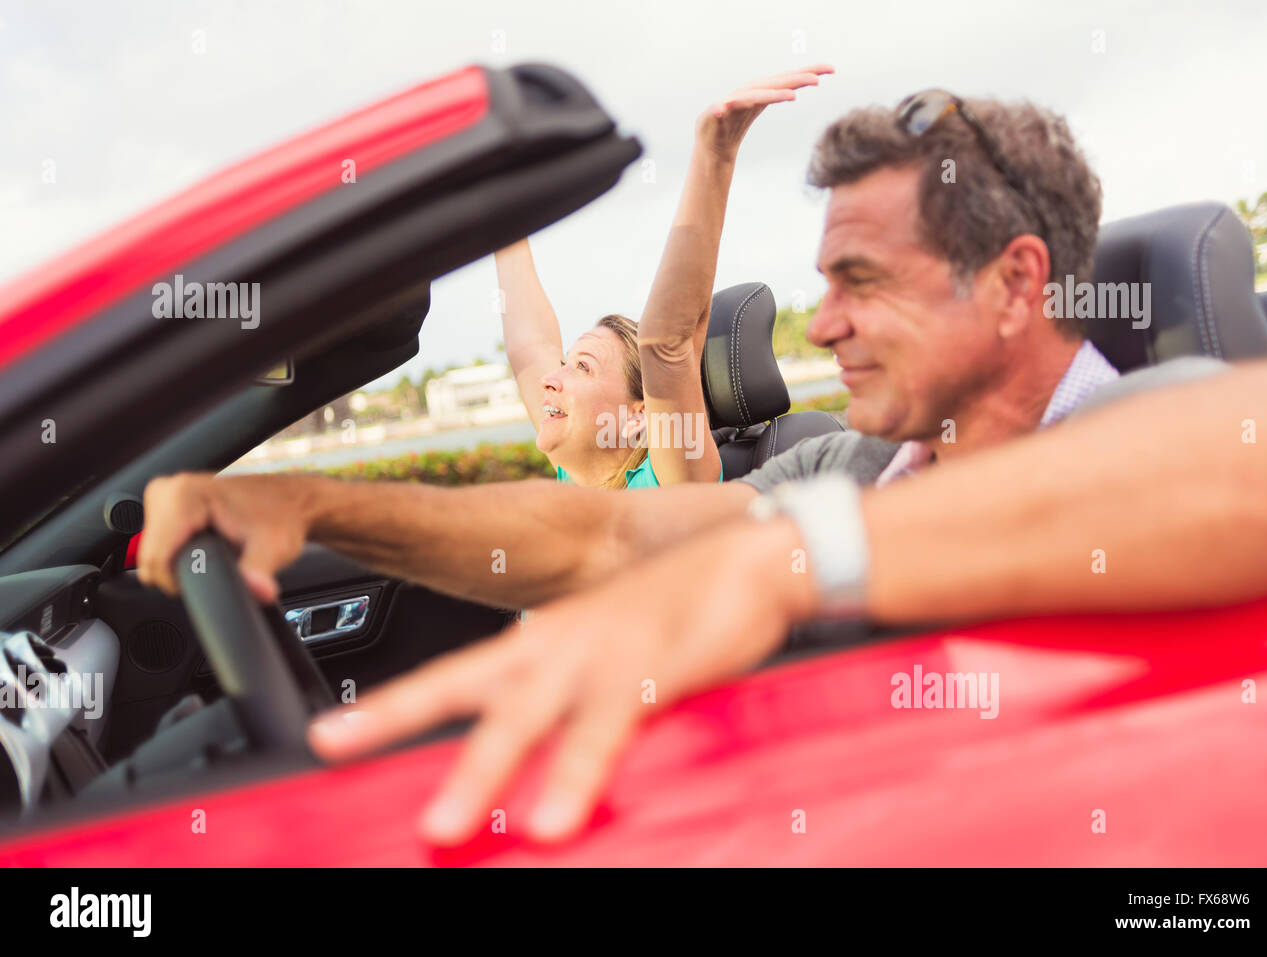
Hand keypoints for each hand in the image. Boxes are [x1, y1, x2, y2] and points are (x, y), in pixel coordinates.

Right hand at [138, 473, 318, 602]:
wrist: (291, 500)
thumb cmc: (282, 517)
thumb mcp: (274, 548)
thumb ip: (259, 573)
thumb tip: (258, 592)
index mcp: (183, 495)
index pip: (156, 557)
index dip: (179, 581)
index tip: (211, 577)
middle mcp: (168, 489)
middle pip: (150, 557)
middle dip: (181, 572)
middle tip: (220, 562)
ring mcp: (165, 493)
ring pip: (152, 552)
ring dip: (180, 563)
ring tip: (216, 550)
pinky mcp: (166, 502)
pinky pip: (158, 543)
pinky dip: (178, 553)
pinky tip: (206, 545)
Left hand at [307, 515, 815, 844]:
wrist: (748, 560)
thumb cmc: (671, 612)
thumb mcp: (602, 655)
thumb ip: (563, 700)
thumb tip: (527, 757)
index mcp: (540, 641)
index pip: (449, 674)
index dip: (388, 707)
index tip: (330, 739)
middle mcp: (557, 644)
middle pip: (468, 692)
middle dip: (404, 730)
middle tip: (344, 760)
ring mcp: (601, 655)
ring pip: (529, 718)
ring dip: (484, 773)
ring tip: (448, 827)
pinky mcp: (652, 668)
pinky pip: (607, 730)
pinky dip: (577, 776)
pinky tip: (558, 816)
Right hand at [696, 65, 833, 161]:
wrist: (712, 144)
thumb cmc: (735, 124)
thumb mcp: (757, 108)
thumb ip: (774, 95)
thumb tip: (797, 85)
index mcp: (759, 91)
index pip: (785, 80)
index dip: (806, 73)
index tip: (831, 69)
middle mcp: (746, 93)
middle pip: (773, 84)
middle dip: (794, 81)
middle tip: (817, 80)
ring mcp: (730, 103)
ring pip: (753, 98)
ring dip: (770, 95)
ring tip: (791, 96)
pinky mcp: (714, 115)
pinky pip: (720, 111)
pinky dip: (721, 109)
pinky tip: (722, 108)